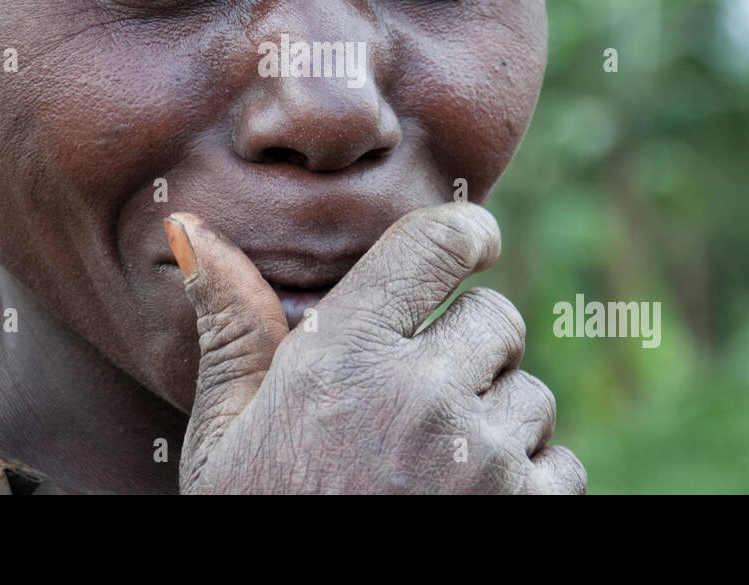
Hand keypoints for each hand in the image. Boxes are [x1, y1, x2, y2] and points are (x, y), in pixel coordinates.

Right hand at [166, 202, 585, 493]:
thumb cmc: (260, 521)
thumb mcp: (224, 435)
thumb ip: (229, 325)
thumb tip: (188, 226)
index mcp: (340, 357)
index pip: (433, 245)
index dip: (465, 233)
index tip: (473, 241)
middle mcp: (418, 396)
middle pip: (497, 319)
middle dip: (469, 346)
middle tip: (418, 397)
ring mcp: (479, 461)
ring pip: (532, 394)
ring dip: (496, 420)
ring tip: (431, 468)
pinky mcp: (526, 514)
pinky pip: (560, 463)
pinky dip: (527, 480)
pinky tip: (464, 507)